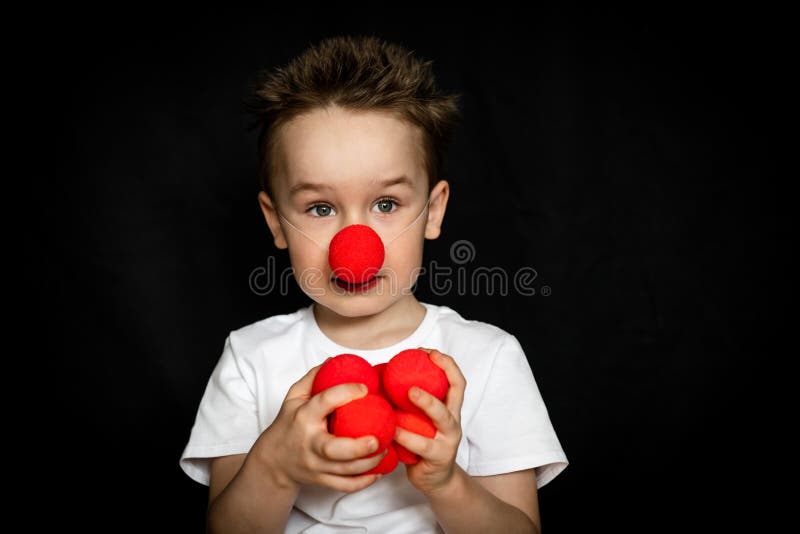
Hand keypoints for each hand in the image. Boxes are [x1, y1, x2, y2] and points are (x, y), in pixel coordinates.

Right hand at [252, 362, 387, 493]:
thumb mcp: (294, 397)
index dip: (345, 393)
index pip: (324, 402)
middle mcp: (310, 443)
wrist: (273, 461)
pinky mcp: (322, 480)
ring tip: (385, 449)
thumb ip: (312, 378)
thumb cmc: (288, 424)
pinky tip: (378, 471)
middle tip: (377, 438)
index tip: (365, 388)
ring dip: (368, 464)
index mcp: (304, 417)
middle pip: (333, 449)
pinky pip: (345, 486)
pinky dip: (363, 482)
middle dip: (357, 447)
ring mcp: (315, 465)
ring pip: (344, 471)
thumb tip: (334, 361)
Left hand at [393, 348, 466, 495]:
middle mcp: (453, 420)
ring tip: (410, 392)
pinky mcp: (438, 457)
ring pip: (442, 417)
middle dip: (443, 372)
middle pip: (456, 391)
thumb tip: (378, 373)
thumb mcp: (419, 420)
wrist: (434, 480)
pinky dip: (404, 436)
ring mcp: (448, 439)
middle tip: (424, 359)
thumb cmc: (421, 443)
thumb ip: (408, 402)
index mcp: (450, 408)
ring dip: (426, 402)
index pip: (456, 380)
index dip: (446, 362)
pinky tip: (390, 430)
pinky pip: (421, 444)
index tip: (428, 352)